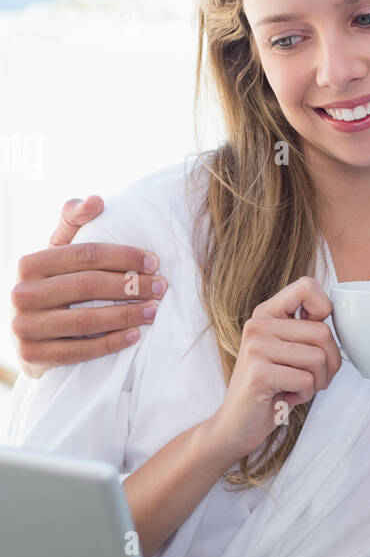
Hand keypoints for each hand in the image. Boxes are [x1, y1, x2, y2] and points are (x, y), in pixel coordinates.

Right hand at [11, 197, 167, 376]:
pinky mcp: (33, 356)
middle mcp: (21, 294)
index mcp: (29, 263)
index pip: (84, 254)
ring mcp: (24, 328)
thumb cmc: (54, 285)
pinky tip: (136, 335)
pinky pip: (79, 351)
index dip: (123, 256)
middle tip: (161, 287)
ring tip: (154, 311)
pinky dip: (111, 343)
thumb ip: (74, 221)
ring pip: (85, 321)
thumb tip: (96, 200)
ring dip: (126, 315)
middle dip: (130, 285)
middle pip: (87, 286)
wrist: (28, 334)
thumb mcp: (58, 252)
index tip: (153, 261)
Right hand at [204, 277, 341, 466]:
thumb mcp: (289, 352)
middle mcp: (258, 325)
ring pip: (318, 358)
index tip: (317, 339)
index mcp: (266, 314)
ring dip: (317, 382)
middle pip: (322, 332)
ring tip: (298, 389)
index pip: (307, 286)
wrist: (236, 424)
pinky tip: (286, 398)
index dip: (325, 310)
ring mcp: (256, 348)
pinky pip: (306, 379)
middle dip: (330, 364)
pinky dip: (305, 395)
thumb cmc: (272, 388)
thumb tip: (335, 314)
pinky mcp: (259, 372)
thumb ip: (307, 330)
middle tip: (315, 379)